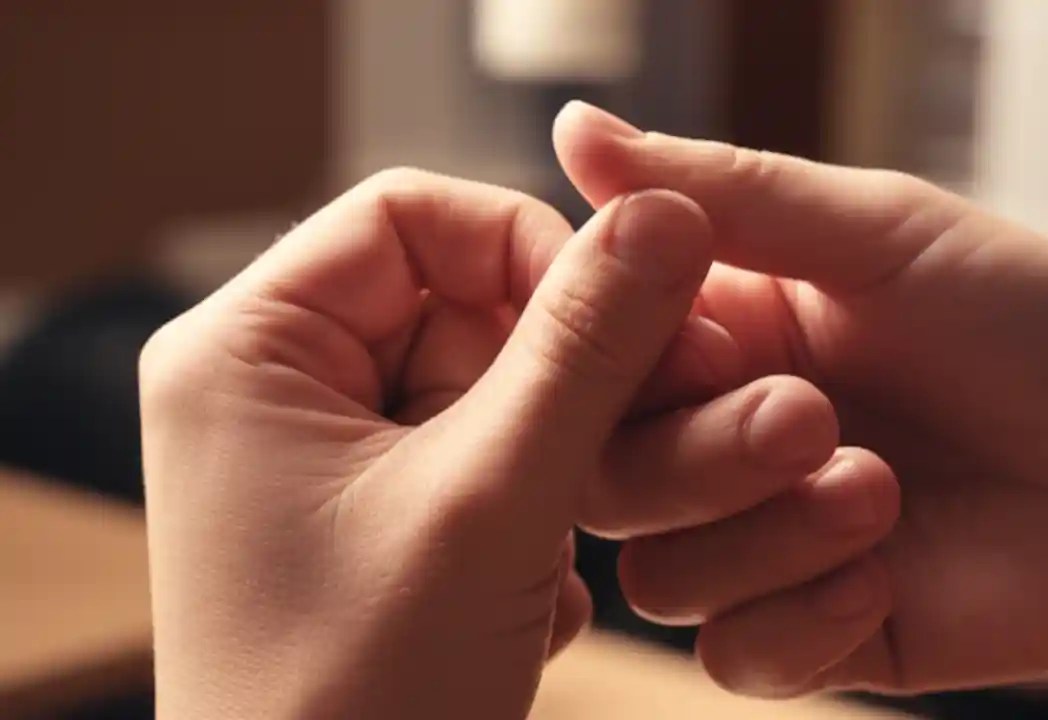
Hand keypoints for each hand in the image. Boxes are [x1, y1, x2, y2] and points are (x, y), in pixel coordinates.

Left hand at [141, 172, 733, 718]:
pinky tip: (525, 597)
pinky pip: (476, 457)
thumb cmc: (356, 702)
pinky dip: (526, 511)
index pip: (413, 214)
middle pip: (458, 302)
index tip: (630, 323)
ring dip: (550, 461)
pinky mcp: (368, 519)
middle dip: (558, 377)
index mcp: (247, 350)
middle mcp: (272, 390)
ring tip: (555, 550)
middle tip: (644, 435)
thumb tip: (664, 214)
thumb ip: (583, 349)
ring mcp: (320, 460)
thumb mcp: (488, 505)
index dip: (533, 249)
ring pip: (483, 389)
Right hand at [552, 102, 1047, 694]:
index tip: (722, 345)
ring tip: (882, 493)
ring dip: (764, 538)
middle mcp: (723, 442)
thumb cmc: (1030, 321)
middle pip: (608, 481)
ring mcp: (764, 543)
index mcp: (721, 339)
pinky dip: (796, 621)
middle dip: (702, 457)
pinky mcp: (816, 632)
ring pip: (657, 578)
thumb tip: (579, 128)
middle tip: (814, 419)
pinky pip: (733, 655)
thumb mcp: (876, 232)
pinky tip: (887, 574)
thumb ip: (727, 193)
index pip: (589, 363)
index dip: (616, 365)